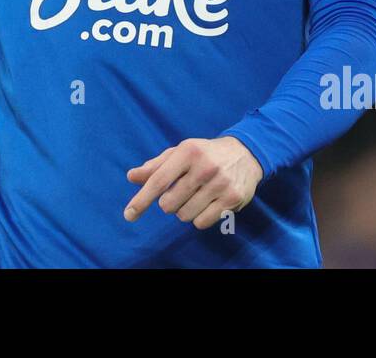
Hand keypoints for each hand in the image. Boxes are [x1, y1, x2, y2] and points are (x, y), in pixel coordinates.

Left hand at [124, 136, 264, 229]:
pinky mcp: (233, 199)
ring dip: (185, 211)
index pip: (159, 180)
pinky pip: (202, 223)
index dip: (142, 200)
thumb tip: (132, 177)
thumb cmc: (205, 154)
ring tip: (196, 196)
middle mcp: (205, 167)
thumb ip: (156, 166)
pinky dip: (199, 218)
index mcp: (188, 151)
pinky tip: (207, 204)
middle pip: (169, 204)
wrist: (246, 153)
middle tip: (180, 192)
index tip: (129, 215)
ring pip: (185, 215)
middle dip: (169, 203)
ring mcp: (220, 184)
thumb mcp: (180, 153)